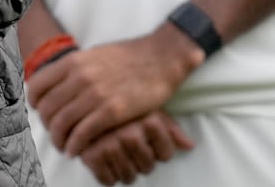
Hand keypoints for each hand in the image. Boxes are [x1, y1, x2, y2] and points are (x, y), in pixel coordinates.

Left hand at [28, 30, 202, 156]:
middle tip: (54, 135)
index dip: (35, 105)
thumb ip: (73, 69)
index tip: (41, 113)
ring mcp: (96, 93)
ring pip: (62, 123)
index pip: (37, 86)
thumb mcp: (93, 55)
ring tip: (63, 146)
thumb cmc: (127, 58)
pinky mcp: (113, 110)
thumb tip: (54, 84)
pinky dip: (75, 145)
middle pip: (48, 108)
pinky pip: (84, 133)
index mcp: (72, 61)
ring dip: (59, 140)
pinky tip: (76, 151)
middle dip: (47, 126)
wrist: (160, 57)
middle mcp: (79, 76)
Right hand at [78, 111, 195, 184]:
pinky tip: (105, 161)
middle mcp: (128, 132)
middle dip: (143, 163)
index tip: (150, 142)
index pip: (166, 155)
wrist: (85, 95)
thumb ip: (170, 128)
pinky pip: (107, 180)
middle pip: (148, 167)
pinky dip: (107, 177)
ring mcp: (108, 144)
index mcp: (147, 120)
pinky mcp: (89, 154)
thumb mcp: (149, 110)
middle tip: (132, 151)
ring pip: (129, 176)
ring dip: (126, 172)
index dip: (160, 152)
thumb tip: (190, 146)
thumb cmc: (122, 105)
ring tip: (119, 156)